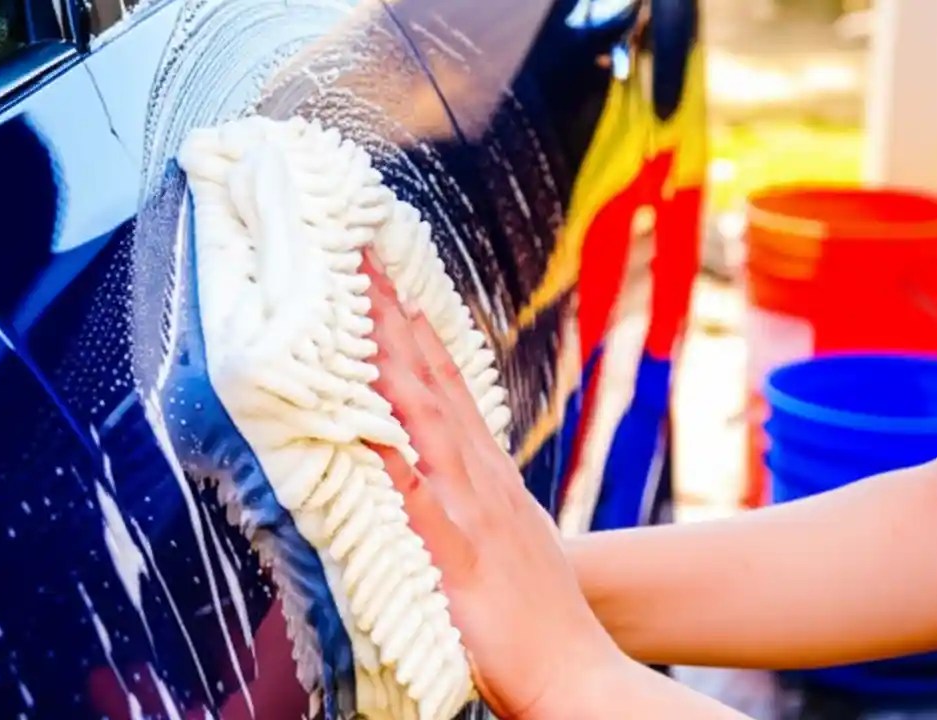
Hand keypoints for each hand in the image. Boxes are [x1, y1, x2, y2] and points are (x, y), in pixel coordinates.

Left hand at [361, 250, 628, 718]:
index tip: (383, 277)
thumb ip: (464, 498)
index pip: (443, 383)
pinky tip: (361, 423)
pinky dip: (390, 456)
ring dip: (390, 359)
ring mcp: (469, 511)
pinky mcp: (457, 557)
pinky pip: (414, 499)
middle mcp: (477, 477)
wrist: (576, 669)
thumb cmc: (532, 609)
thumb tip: (424, 470)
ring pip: (423, 419)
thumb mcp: (501, 536)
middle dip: (392, 318)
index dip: (412, 328)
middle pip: (429, 382)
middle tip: (360, 254)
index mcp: (482, 473)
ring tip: (360, 302)